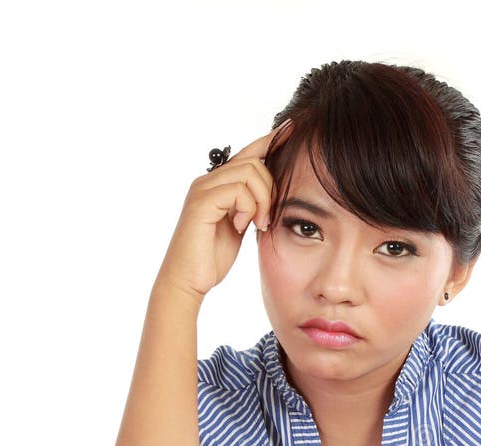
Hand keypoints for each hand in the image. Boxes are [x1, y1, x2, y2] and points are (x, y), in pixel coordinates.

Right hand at [155, 124, 288, 301]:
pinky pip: (238, 190)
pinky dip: (248, 208)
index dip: (270, 141)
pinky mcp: (202, 202)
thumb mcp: (239, 226)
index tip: (292, 129)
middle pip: (255, 162)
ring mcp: (203, 189)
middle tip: (266, 220)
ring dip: (261, 201)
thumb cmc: (211, 257)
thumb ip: (250, 206)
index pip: (248, 154)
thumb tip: (270, 194)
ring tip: (256, 224)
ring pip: (249, 173)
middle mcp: (208, 180)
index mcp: (218, 184)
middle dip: (270, 190)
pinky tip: (241, 226)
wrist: (188, 280)